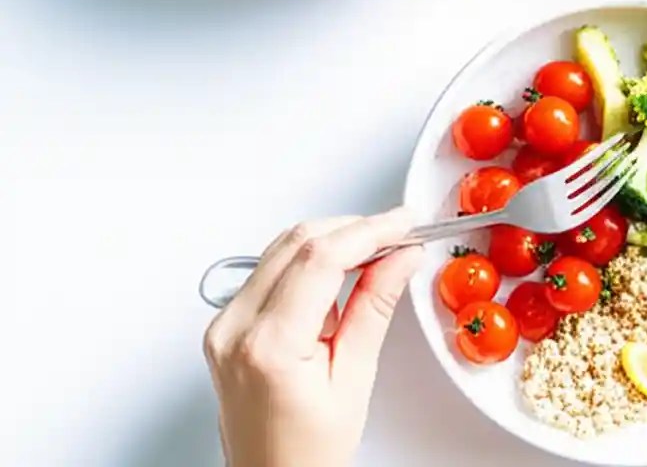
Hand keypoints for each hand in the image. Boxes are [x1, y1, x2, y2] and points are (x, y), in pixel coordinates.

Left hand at [203, 208, 424, 466]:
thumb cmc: (308, 453)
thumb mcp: (354, 379)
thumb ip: (374, 307)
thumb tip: (399, 258)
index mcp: (268, 346)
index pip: (320, 259)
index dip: (368, 230)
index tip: (402, 222)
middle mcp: (234, 329)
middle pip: (296, 243)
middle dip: (352, 229)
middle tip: (397, 234)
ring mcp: (223, 325)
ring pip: (280, 250)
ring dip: (331, 241)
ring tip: (375, 254)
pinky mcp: (225, 325)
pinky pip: (268, 272)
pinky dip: (308, 262)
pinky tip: (339, 276)